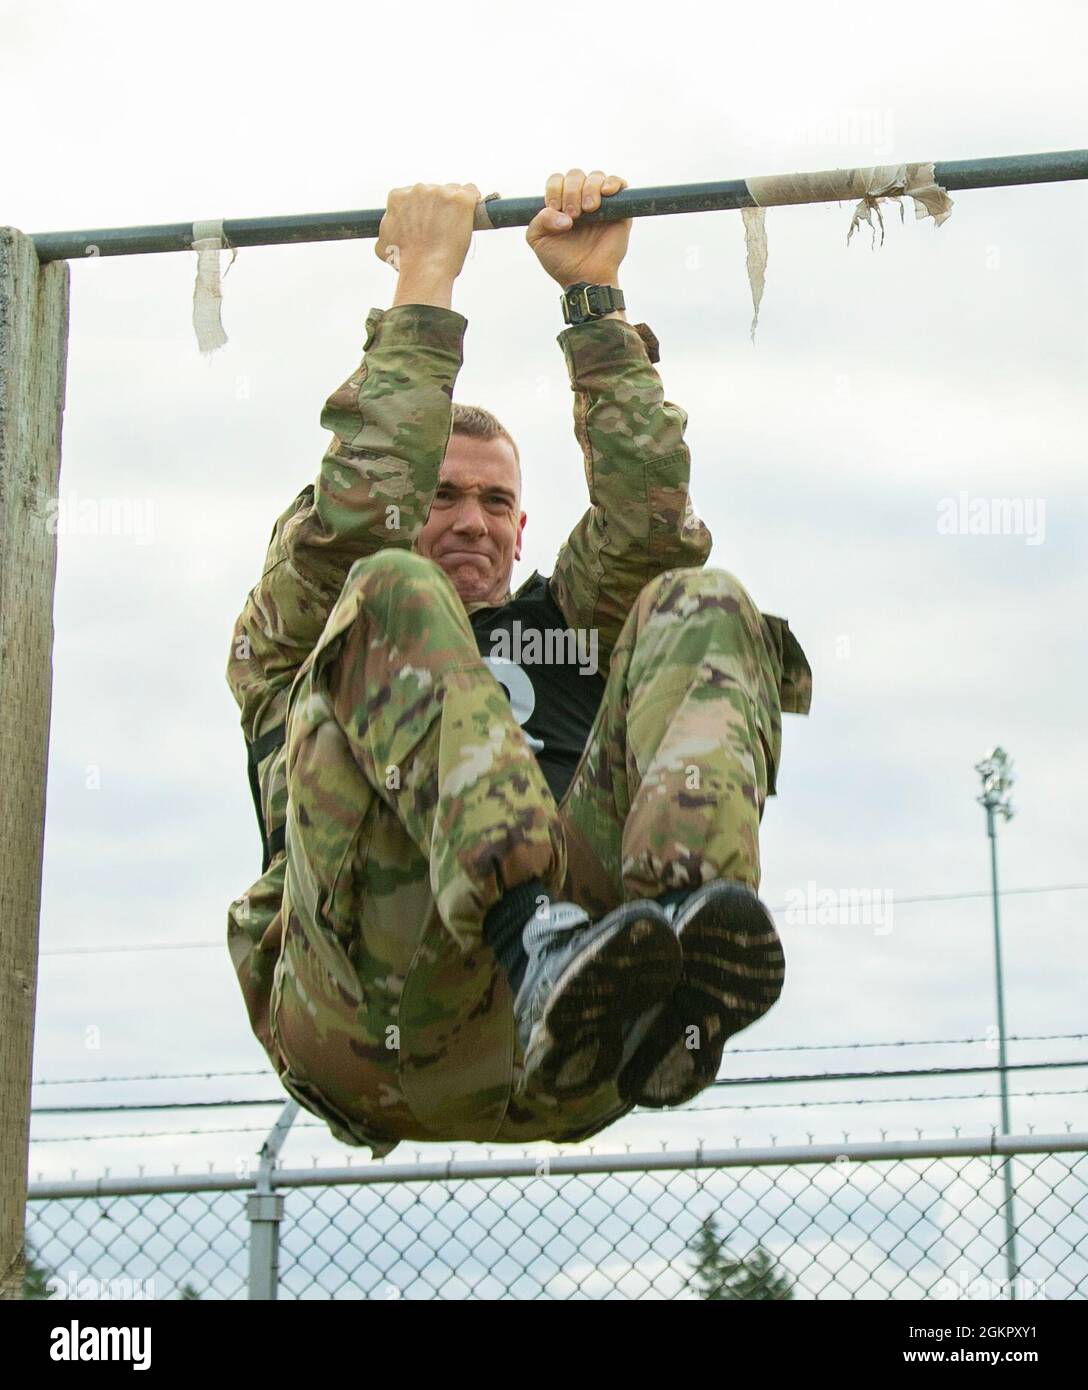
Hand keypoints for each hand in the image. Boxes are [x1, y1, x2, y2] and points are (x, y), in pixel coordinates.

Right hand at [375, 182, 480, 280]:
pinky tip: (471, 214)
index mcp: (398, 196)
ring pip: (452, 191)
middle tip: (441, 230)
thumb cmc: (404, 262)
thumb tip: (387, 231)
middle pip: (434, 191)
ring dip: (454, 206)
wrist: (424, 270)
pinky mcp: (461, 200)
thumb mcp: (382, 245)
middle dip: (438, 207)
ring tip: (453, 229)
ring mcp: (441, 192)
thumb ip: (386, 230)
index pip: (414, 195)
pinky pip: (471, 192)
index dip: (422, 209)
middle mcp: (418, 189)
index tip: (427, 224)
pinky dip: (472, 201)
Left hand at [526, 168, 630, 287]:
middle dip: (571, 191)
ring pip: (596, 176)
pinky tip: (606, 193)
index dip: (555, 189)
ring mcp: (601, 204)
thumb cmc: (562, 261)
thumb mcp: (538, 239)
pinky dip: (612, 183)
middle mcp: (580, 199)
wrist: (585, 278)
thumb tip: (560, 212)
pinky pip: (619, 183)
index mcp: (561, 203)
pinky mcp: (620, 210)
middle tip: (573, 214)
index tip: (555, 208)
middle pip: (575, 175)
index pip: (557, 180)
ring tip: (588, 209)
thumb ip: (539, 220)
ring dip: (589, 189)